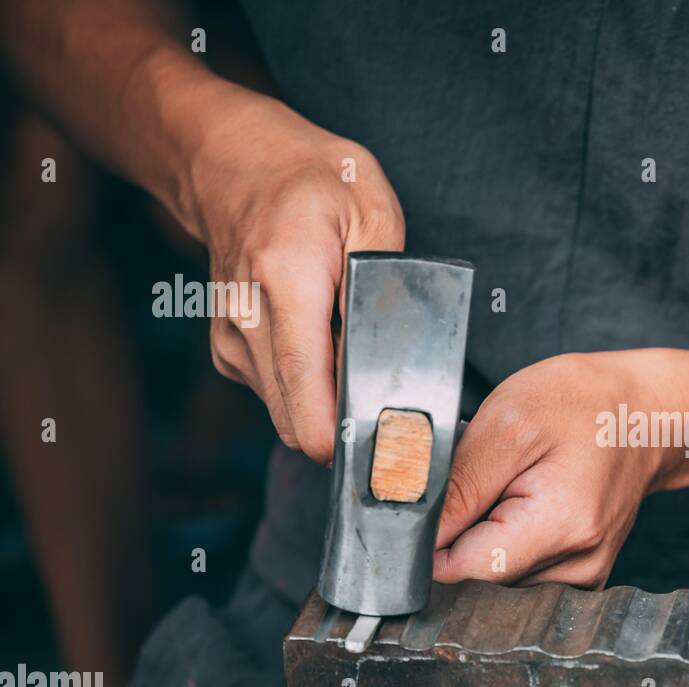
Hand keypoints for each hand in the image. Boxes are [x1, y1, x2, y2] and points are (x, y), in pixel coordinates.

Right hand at [188, 95, 404, 461]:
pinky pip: (279, 396)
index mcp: (285, 280)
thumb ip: (383, 287)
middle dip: (345, 430)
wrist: (234, 163)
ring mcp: (230, 339)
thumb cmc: (312, 183)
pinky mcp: (228, 352)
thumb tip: (389, 358)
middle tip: (391, 425)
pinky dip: (309, 392)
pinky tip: (328, 355)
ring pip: (288, 414)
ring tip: (360, 371)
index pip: (306, 382)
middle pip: (296, 417)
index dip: (339, 431)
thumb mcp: (372, 213)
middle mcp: (246, 318)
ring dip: (327, 409)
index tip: (374, 452)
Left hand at [434, 350, 688, 587]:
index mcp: (561, 528)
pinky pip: (521, 572)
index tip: (441, 500)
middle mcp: (579, 565)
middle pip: (479, 578)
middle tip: (485, 482)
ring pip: (497, 578)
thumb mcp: (509, 423)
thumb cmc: (584, 404)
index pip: (462, 570)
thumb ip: (458, 487)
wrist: (648, 413)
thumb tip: (416, 538)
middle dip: (463, 534)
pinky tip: (527, 505)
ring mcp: (585, 575)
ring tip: (512, 488)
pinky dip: (510, 541)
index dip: (434, 538)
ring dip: (487, 537)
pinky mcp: (582, 574)